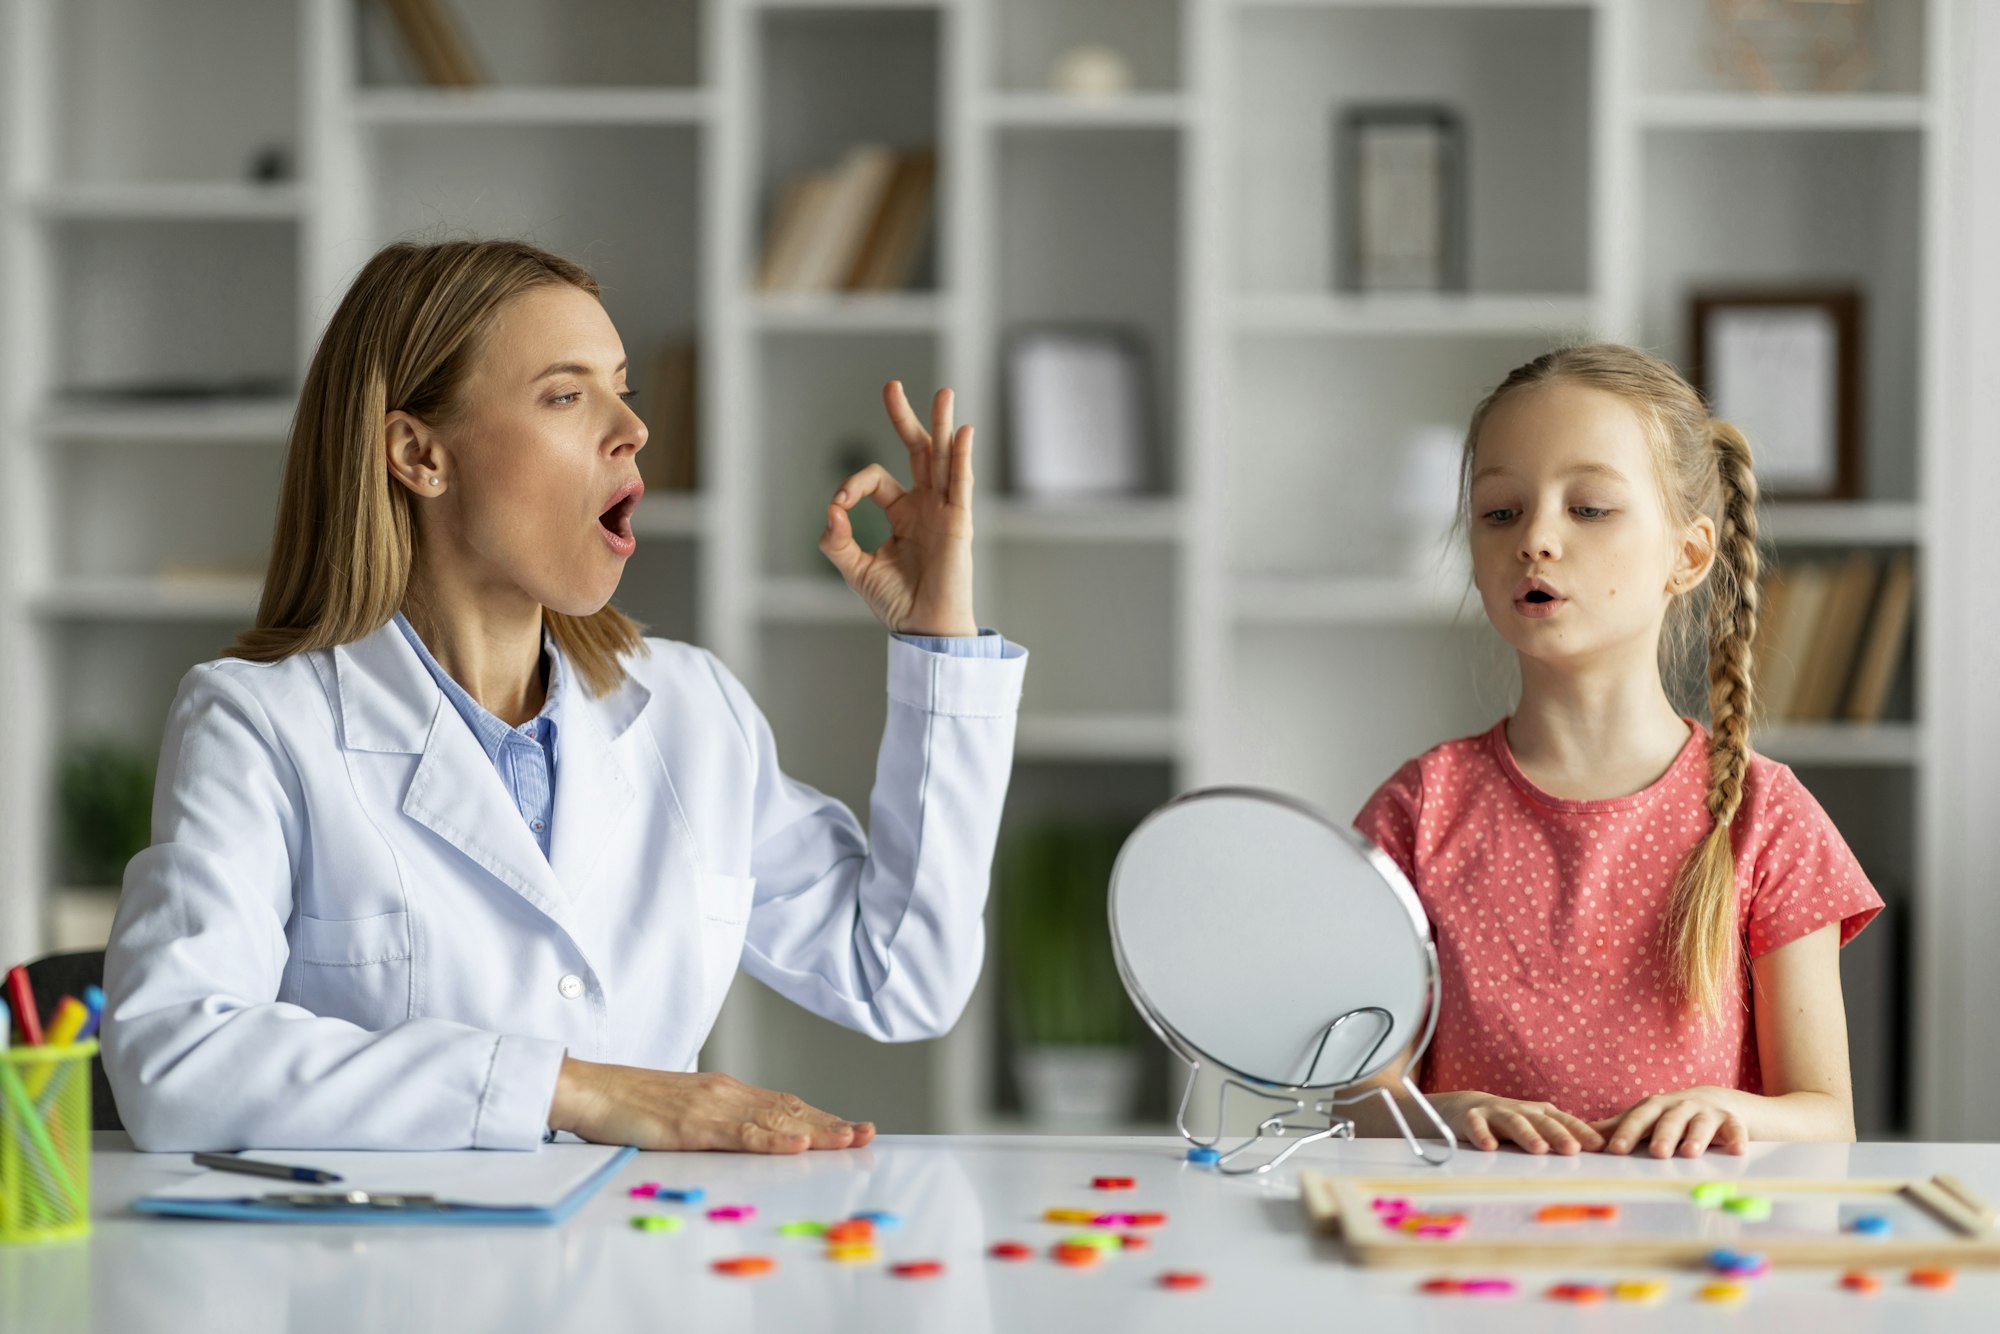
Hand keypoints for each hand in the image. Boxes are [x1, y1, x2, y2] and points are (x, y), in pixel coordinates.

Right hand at [548, 1056, 875, 1153]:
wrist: (592, 1089)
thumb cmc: (631, 1103)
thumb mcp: (683, 1110)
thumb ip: (715, 1120)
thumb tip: (744, 1137)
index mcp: (726, 1091)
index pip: (785, 1105)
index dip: (820, 1117)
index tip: (851, 1127)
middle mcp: (726, 1093)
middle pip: (790, 1110)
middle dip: (830, 1123)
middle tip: (867, 1134)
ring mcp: (711, 1107)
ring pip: (774, 1120)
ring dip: (815, 1131)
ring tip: (849, 1139)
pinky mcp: (691, 1125)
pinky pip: (739, 1134)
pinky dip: (772, 1141)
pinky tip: (796, 1146)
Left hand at [818, 382, 976, 636]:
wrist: (924, 630)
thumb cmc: (897, 603)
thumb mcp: (856, 569)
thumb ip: (838, 540)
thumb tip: (832, 509)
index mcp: (902, 514)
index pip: (877, 480)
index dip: (852, 486)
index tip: (839, 507)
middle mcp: (926, 506)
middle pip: (917, 451)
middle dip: (905, 418)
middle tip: (892, 386)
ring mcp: (944, 511)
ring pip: (943, 458)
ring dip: (943, 425)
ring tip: (945, 392)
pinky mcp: (959, 523)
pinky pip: (961, 484)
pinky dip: (962, 457)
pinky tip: (963, 431)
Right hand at [1427, 1090, 1605, 1154]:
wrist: (1467, 1106)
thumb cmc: (1510, 1122)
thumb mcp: (1536, 1126)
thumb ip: (1560, 1136)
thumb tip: (1598, 1152)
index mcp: (1540, 1113)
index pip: (1565, 1121)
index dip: (1582, 1132)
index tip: (1601, 1146)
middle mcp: (1521, 1111)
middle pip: (1542, 1122)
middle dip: (1558, 1135)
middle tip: (1573, 1150)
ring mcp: (1496, 1113)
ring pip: (1513, 1123)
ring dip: (1527, 1135)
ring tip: (1539, 1150)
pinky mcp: (1471, 1118)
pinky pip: (1476, 1126)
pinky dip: (1482, 1135)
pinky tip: (1488, 1147)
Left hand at [1591, 1086, 1747, 1157]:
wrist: (1720, 1100)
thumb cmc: (1673, 1115)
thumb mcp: (1647, 1119)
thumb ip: (1618, 1128)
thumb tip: (1583, 1136)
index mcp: (1655, 1107)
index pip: (1638, 1119)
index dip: (1626, 1133)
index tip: (1615, 1150)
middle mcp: (1680, 1106)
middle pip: (1669, 1120)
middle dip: (1662, 1135)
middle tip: (1656, 1153)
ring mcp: (1707, 1113)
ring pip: (1701, 1123)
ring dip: (1696, 1137)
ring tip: (1690, 1153)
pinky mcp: (1732, 1121)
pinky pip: (1736, 1129)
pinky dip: (1737, 1139)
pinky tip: (1738, 1151)